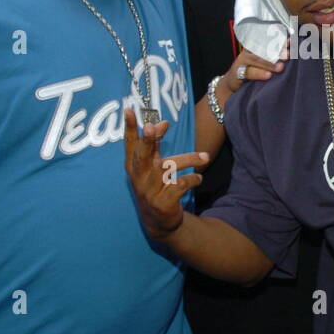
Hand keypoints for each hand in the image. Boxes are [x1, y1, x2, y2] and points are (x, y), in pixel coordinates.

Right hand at [123, 109, 207, 240]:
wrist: (159, 223)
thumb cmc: (155, 186)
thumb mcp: (152, 165)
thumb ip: (155, 145)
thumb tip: (162, 122)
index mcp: (133, 165)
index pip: (130, 143)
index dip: (129, 127)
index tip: (129, 110)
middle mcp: (139, 177)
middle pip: (142, 155)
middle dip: (148, 140)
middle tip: (153, 126)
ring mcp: (149, 191)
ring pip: (169, 167)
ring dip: (189, 159)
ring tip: (205, 157)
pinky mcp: (162, 203)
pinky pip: (180, 185)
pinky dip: (192, 179)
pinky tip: (198, 178)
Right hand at [221, 45, 285, 95]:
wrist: (233, 83)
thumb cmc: (252, 72)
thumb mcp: (263, 64)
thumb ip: (274, 58)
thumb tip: (292, 53)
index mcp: (256, 47)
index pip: (269, 41)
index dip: (280, 41)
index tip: (291, 42)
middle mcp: (249, 51)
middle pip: (263, 49)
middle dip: (277, 51)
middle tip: (288, 55)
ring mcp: (242, 61)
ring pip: (256, 59)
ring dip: (269, 63)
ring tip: (281, 67)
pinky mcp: (237, 72)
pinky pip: (248, 72)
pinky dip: (259, 73)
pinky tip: (268, 75)